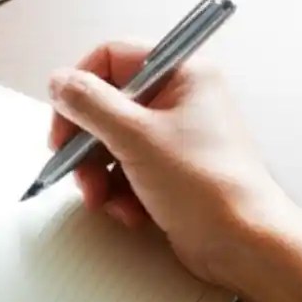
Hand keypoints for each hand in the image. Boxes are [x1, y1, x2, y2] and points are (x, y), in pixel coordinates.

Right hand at [47, 41, 301, 291]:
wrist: (243, 244)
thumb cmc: (207, 185)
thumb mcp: (135, 136)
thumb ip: (89, 103)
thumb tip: (58, 82)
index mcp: (181, 74)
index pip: (112, 57)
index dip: (81, 86)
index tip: (64, 116)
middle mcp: (178, 99)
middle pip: (104, 104)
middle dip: (85, 142)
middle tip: (74, 163)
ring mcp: (172, 136)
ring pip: (108, 141)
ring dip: (96, 173)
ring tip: (101, 196)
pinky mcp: (167, 169)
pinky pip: (122, 169)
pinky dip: (116, 191)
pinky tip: (127, 208)